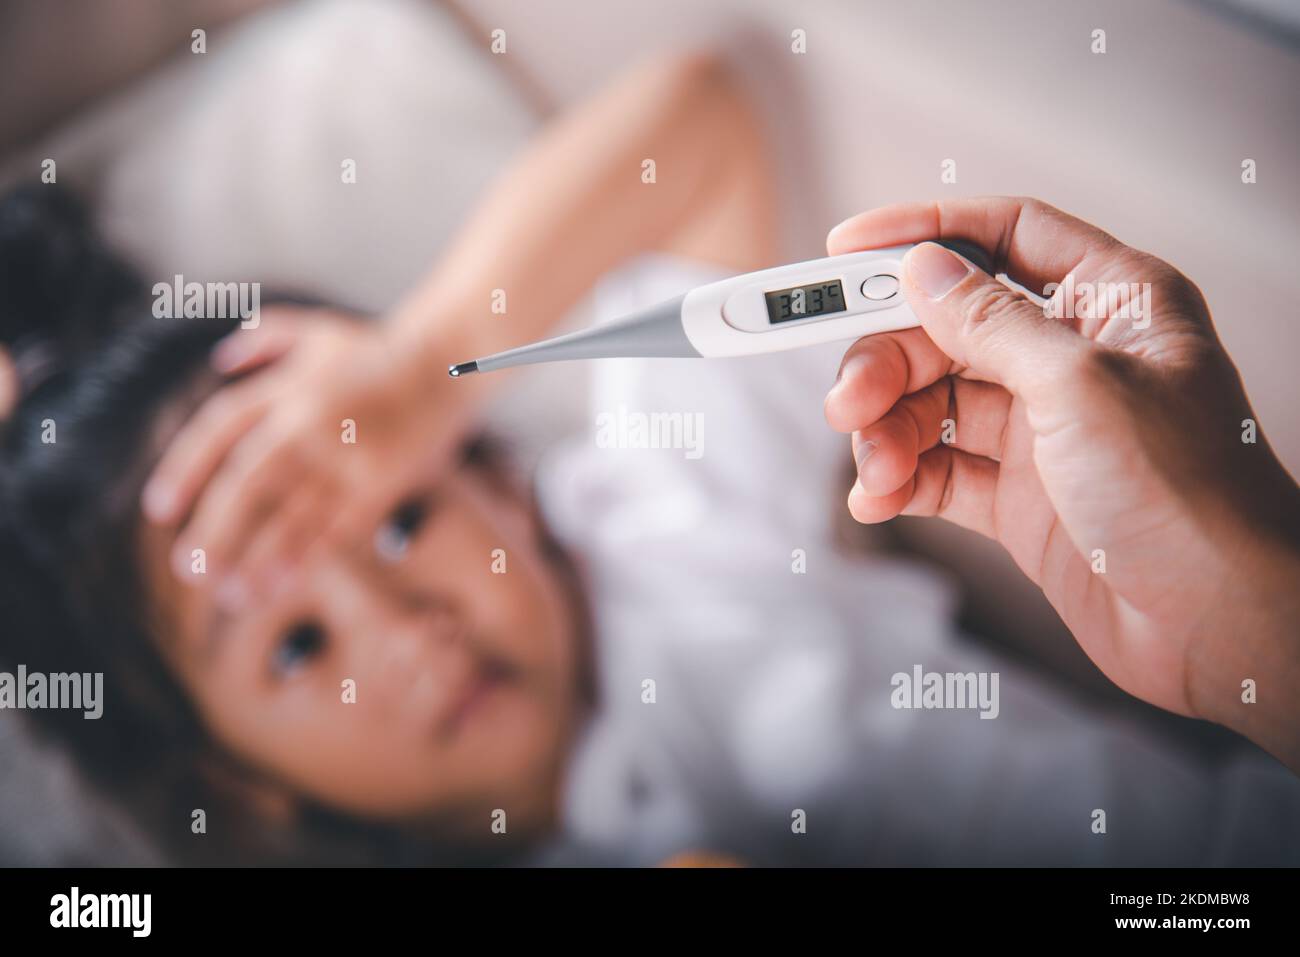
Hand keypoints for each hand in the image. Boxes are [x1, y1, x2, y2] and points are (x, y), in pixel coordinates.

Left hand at [142, 306, 469, 604]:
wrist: (451, 361)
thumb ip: (267, 337)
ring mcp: (348, 454)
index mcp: (287, 387)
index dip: (184, 470)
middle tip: (190, 570)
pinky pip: (338, 527)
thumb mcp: (320, 329)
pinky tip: (283, 583)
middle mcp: (309, 421)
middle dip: (215, 529)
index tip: (160, 511)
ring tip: (232, 594)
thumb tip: (220, 360)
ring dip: (257, 558)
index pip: (220, 430)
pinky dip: (308, 557)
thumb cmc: (383, 349)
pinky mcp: (382, 481)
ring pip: (291, 515)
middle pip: (248, 482)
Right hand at [823, 197, 1299, 767]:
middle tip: (849, 400)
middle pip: (947, 328)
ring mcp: (1042, 430)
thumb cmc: (1189, 495)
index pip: (1004, 236)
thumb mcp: (1079, 386)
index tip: (847, 248)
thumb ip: (991, 323)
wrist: (1218, 626)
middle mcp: (1071, 358)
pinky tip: (879, 497)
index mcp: (1111, 302)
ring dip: (887, 431)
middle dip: (888, 360)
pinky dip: (899, 480)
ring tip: (874, 471)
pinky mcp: (1019, 496)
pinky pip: (938, 470)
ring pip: (932, 402)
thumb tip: (923, 269)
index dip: (924, 233)